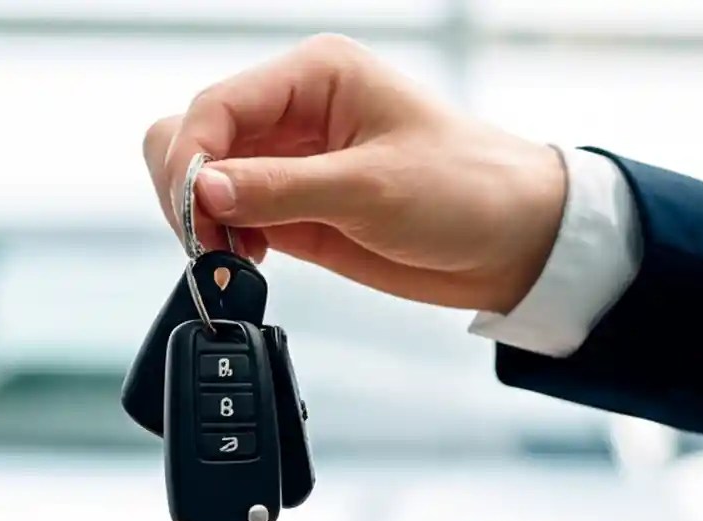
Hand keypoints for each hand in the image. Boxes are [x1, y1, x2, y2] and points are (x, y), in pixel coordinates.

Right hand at [143, 33, 567, 314]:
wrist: (513, 242)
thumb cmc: (467, 190)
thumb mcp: (372, 188)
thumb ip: (280, 189)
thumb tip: (202, 190)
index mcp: (314, 75)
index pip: (216, 105)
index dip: (191, 159)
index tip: (194, 215)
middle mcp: (292, 111)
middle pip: (193, 136)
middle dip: (188, 190)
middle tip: (211, 243)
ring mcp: (288, 161)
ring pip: (202, 179)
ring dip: (202, 220)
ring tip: (233, 258)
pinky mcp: (291, 207)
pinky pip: (228, 217)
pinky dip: (222, 242)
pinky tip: (250, 263)